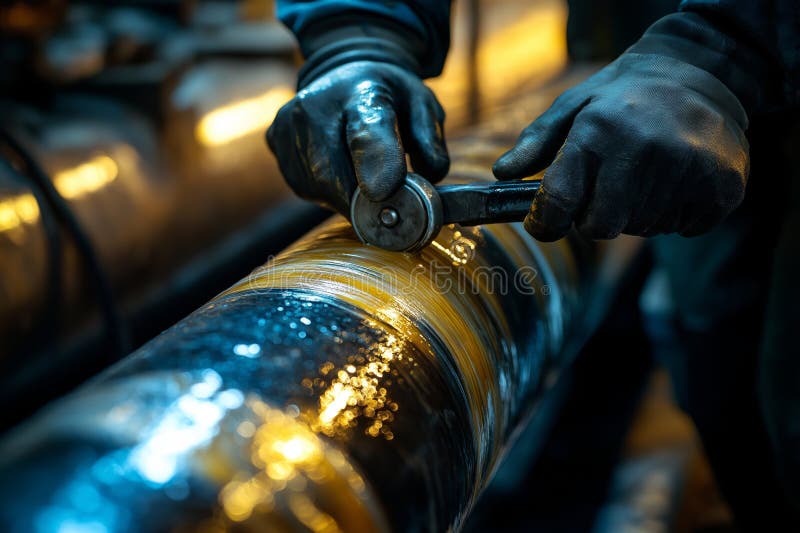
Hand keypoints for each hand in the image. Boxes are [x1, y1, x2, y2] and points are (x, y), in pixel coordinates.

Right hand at [267, 61, 448, 214]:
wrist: (344, 73)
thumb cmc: (388, 97)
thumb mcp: (422, 108)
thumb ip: (430, 143)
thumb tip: (427, 180)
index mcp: (364, 91)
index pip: (367, 132)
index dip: (375, 165)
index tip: (382, 194)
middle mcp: (316, 105)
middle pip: (332, 174)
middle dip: (362, 203)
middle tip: (386, 209)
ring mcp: (288, 124)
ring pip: (317, 188)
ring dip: (345, 197)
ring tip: (360, 174)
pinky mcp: (275, 142)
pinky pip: (303, 187)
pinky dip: (326, 192)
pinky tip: (339, 169)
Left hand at [493, 53, 749, 240]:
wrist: (701, 71)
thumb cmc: (623, 95)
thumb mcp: (572, 106)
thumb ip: (534, 143)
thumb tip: (502, 173)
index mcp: (597, 132)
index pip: (558, 204)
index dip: (546, 222)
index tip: (546, 220)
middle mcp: (642, 150)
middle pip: (600, 228)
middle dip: (597, 216)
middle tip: (608, 186)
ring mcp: (687, 168)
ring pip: (642, 228)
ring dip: (637, 211)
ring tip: (646, 171)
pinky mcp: (722, 185)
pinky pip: (683, 228)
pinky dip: (676, 213)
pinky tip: (676, 178)